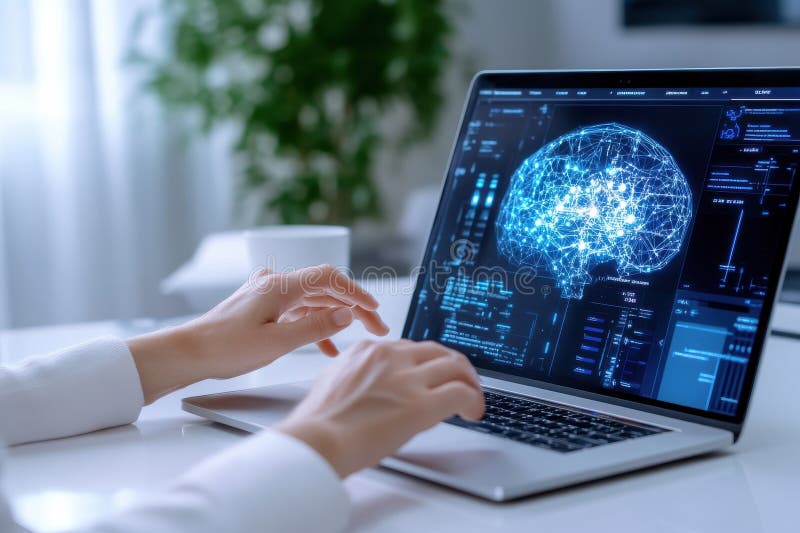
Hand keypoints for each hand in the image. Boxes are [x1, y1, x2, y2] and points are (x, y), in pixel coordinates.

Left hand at [128, 265, 389, 403]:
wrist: (188, 353)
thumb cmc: (225, 348)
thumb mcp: (277, 342)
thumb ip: (316, 326)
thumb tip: (348, 315)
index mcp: (279, 286)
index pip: (328, 278)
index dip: (356, 291)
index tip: (375, 308)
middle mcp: (274, 283)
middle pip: (324, 289)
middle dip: (353, 307)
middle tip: (377, 327)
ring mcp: (267, 294)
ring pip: (312, 301)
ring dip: (336, 317)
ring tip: (359, 337)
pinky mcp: (261, 306)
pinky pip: (296, 311)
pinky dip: (313, 325)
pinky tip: (327, 346)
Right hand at [276, 339, 484, 477]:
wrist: (313, 443)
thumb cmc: (316, 427)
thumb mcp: (336, 385)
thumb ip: (361, 379)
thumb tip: (380, 391)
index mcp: (366, 351)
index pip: (409, 348)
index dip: (427, 365)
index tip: (432, 378)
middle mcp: (388, 357)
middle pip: (437, 351)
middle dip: (454, 366)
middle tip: (462, 383)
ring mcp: (406, 379)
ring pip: (455, 365)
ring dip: (469, 382)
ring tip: (472, 399)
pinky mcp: (420, 405)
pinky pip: (461, 393)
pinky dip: (474, 401)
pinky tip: (473, 413)